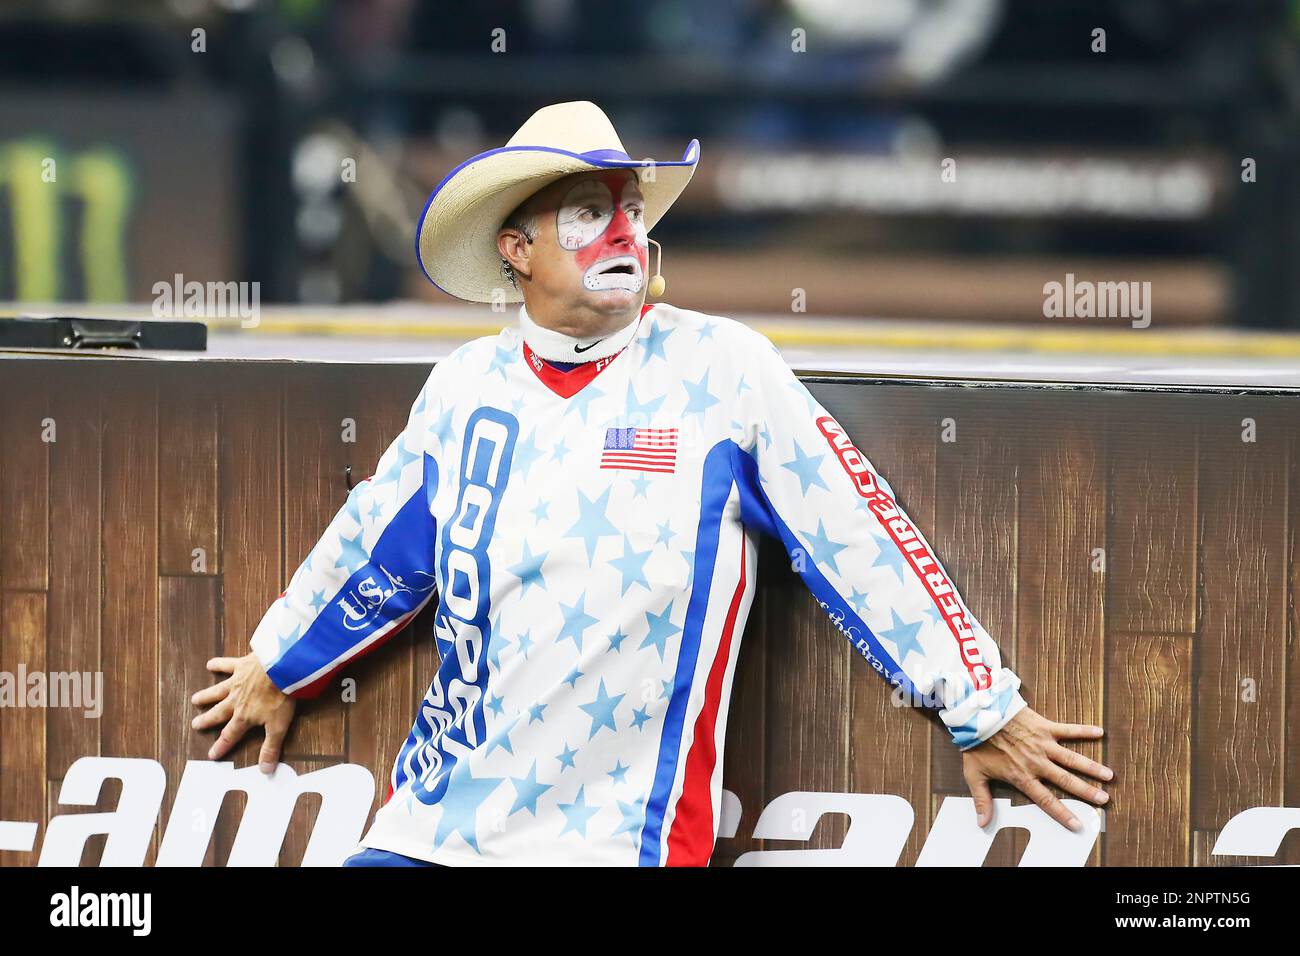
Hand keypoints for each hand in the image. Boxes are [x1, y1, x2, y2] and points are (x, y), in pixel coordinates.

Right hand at [191, 653, 296, 773]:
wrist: (281, 668)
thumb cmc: (280, 697)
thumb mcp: (278, 726)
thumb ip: (270, 748)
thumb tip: (264, 771)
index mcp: (244, 716)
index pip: (230, 735)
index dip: (220, 746)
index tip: (210, 755)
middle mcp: (236, 701)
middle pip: (218, 713)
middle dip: (207, 720)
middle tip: (195, 724)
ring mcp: (236, 682)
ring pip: (217, 691)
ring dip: (206, 696)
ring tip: (195, 699)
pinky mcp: (241, 665)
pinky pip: (226, 665)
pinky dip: (218, 664)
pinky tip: (210, 664)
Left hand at [962, 706, 1110, 831]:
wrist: (978, 715)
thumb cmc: (976, 744)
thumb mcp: (974, 774)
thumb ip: (982, 800)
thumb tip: (982, 822)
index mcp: (1022, 776)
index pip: (1046, 800)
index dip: (1062, 814)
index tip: (1078, 824)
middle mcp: (1037, 762)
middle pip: (1066, 781)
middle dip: (1086, 791)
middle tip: (1104, 799)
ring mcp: (1042, 744)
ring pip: (1072, 758)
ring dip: (1091, 767)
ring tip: (1109, 775)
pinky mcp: (1044, 726)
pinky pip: (1068, 729)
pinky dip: (1083, 730)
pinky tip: (1100, 732)